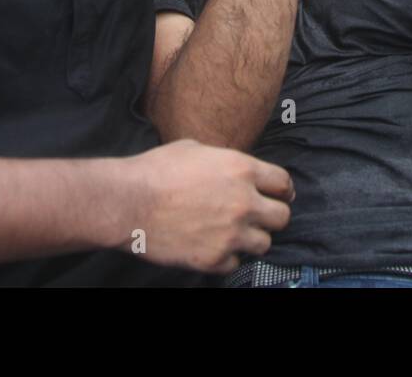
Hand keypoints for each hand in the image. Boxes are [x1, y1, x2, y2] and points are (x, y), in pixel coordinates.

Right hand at [121, 139, 293, 274]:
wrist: (127, 202)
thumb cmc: (156, 170)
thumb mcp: (196, 148)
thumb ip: (225, 161)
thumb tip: (236, 169)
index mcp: (242, 169)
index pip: (284, 183)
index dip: (282, 189)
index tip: (278, 195)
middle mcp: (244, 202)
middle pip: (283, 217)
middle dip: (271, 216)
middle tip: (257, 216)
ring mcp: (231, 234)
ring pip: (264, 244)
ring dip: (251, 239)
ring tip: (232, 233)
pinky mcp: (214, 259)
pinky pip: (235, 263)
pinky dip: (226, 257)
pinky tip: (210, 246)